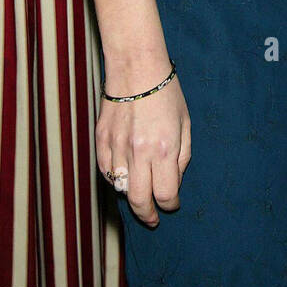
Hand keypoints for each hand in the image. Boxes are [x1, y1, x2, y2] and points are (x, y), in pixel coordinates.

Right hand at [96, 61, 190, 226]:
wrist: (136, 68)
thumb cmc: (166, 93)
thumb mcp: (185, 123)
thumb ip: (182, 156)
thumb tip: (173, 182)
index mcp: (163, 149)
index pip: (165, 194)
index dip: (170, 205)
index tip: (172, 204)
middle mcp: (138, 152)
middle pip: (138, 200)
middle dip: (147, 214)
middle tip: (152, 218)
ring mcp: (117, 147)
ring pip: (119, 188)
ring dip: (130, 196)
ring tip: (139, 195)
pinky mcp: (101, 141)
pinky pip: (106, 171)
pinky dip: (115, 179)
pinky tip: (124, 176)